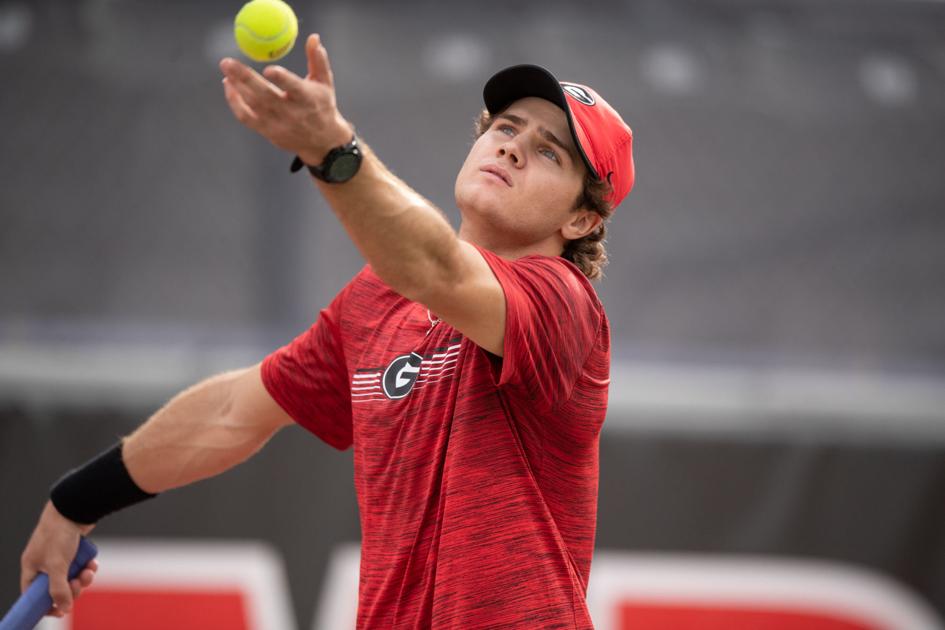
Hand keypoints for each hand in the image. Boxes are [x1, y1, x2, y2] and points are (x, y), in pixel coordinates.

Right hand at [20, 501, 96, 617]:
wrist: (75, 507)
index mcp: (31, 566)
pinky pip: (80, 565)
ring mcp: (59, 555)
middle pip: (56, 587)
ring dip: (82, 578)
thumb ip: (58, 589)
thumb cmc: (59, 534)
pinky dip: (87, 567)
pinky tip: (93, 563)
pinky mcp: (73, 549)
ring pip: (71, 576)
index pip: (32, 594)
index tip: (60, 611)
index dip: (44, 604)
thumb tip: (64, 609)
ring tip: (89, 572)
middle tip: (79, 583)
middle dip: (70, 588)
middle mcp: (43, 561)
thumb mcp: (57, 565)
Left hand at [220, 33, 352, 165]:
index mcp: (307, 99)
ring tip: (227, 68)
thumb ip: (317, 59)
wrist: (322, 141)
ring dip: (237, 86)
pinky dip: (234, 101)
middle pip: (265, 95)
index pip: (294, 88)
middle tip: (227, 62)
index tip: (269, 69)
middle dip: (244, 78)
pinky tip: (229, 85)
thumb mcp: (325, 83)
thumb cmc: (322, 105)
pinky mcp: (267, 131)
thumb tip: (313, 37)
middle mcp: (292, 113)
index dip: (282, 79)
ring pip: (252, 105)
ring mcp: (278, 124)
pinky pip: (245, 117)